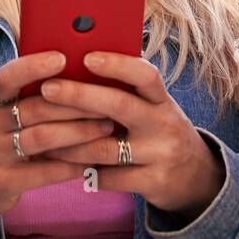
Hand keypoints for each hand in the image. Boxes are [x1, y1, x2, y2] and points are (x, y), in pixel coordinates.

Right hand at [0, 51, 115, 238]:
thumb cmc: (6, 141)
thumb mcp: (10, 117)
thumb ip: (35, 98)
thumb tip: (81, 73)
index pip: (6, 78)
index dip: (33, 66)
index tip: (62, 58)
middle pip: (36, 108)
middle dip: (76, 103)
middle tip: (108, 101)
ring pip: (43, 138)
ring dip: (80, 132)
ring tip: (106, 127)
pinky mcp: (4, 181)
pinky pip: (45, 172)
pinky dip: (73, 165)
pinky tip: (93, 160)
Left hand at [40, 53, 224, 221]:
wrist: (196, 178)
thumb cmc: (159, 132)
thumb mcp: (152, 109)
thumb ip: (125, 93)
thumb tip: (75, 68)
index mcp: (162, 100)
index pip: (145, 75)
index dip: (117, 64)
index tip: (87, 56)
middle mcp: (164, 123)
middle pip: (120, 105)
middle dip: (80, 95)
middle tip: (47, 88)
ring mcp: (160, 154)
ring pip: (105, 147)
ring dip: (69, 142)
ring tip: (42, 136)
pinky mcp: (153, 181)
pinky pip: (108, 177)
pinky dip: (83, 171)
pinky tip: (63, 165)